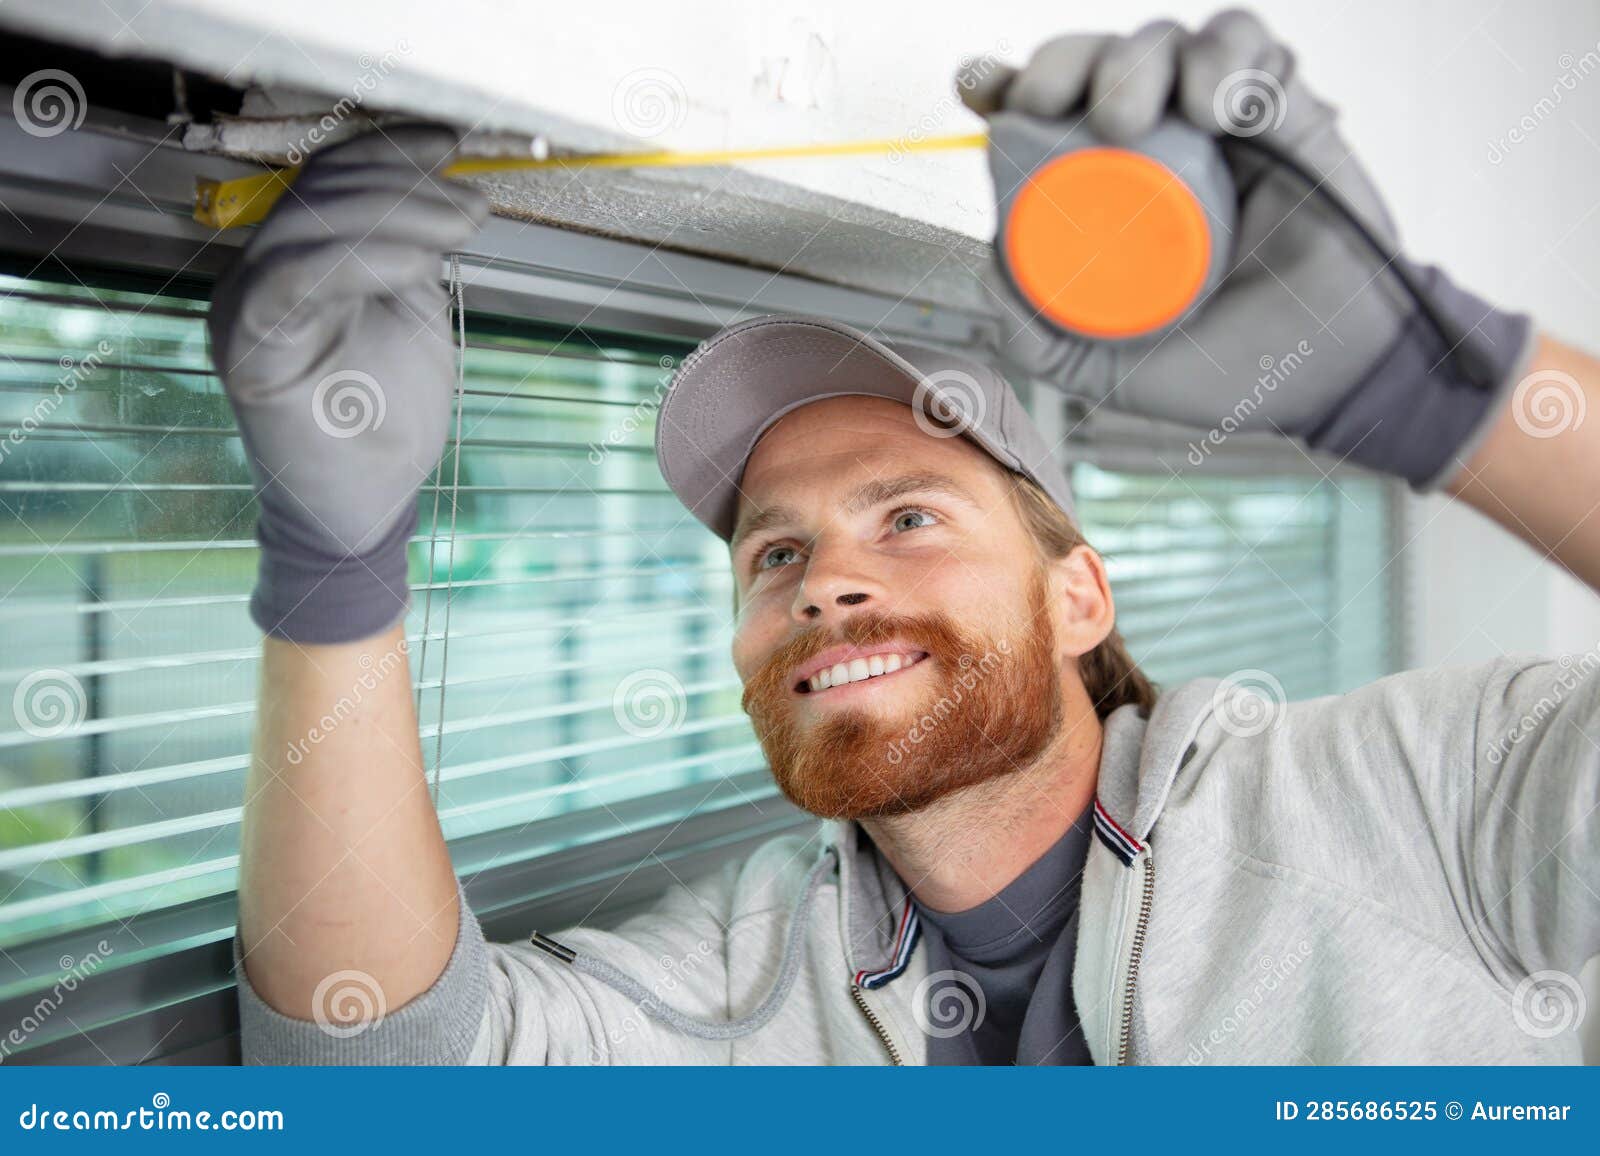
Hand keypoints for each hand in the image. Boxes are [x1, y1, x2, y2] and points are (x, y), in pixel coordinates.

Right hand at [208, 125, 488, 643]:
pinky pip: (294, 281)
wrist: (366, 506)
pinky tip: (417, 263)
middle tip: (470, 204)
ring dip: (396, 214)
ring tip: (461, 225)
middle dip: (404, 186)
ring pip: (308, 227)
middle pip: (318, 196)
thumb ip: (406, 251)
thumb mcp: (410, 313)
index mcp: (290, 261)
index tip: (447, 145)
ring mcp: (244, 311)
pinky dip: (360, 258)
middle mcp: (255, 277)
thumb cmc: (387, 416)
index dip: (385, 153)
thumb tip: (434, 185)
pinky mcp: (249, 351)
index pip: (326, 183)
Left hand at [961, 9, 1532, 488]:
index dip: (1006, 86)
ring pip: (1167, 41)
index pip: (1044, 117)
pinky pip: (1251, 47)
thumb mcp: (1103, 370)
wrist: (1324, 378)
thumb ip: (1037, 338)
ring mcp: (1218, 125)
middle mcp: (1155, 148)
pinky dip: (1225, 57)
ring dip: (1139, 57)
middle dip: (1064, 62)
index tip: (981, 91)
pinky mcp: (1285, 109)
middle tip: (1049, 102)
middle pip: (1098, 62)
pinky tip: (1215, 109)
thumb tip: (987, 270)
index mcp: (1103, 194)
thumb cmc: (1220, 373)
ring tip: (1132, 117)